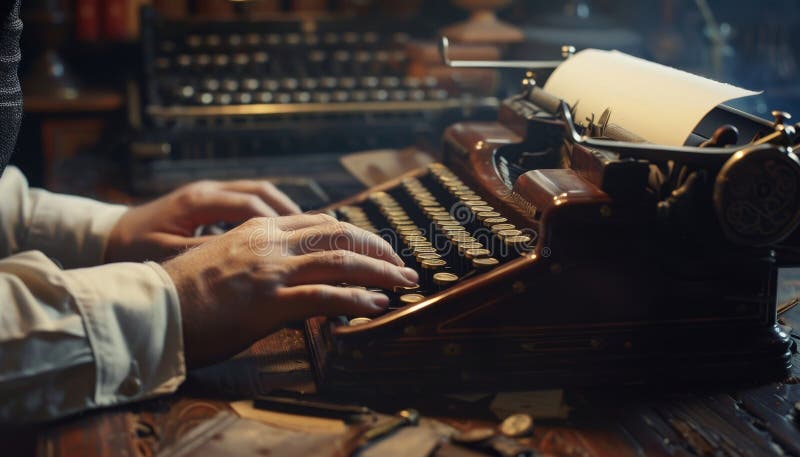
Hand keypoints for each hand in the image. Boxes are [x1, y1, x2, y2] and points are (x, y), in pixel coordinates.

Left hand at [105, 179, 300, 262]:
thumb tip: (250, 273)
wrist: (104, 239)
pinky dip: (266, 215)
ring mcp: (206, 193)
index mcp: (199, 202)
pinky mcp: (204, 201)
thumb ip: (209, 260)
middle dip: (293, 213)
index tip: (308, 241)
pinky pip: (245, 201)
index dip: (283, 222)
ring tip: (308, 233)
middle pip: (261, 192)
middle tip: (320, 234)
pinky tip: (279, 236)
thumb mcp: (170, 259)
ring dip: (283, 212)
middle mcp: (207, 191)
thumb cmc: (133, 253)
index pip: (252, 205)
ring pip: (256, 194)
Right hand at [160, 214, 417, 367]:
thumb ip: (259, 259)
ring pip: (341, 260)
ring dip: (380, 271)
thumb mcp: (225, 261)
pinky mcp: (269, 301)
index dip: (355, 233)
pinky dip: (358, 300)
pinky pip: (327, 297)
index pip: (320, 221)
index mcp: (258, 229)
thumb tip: (287, 274)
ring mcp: (271, 270)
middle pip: (339, 233)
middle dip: (377, 247)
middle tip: (401, 263)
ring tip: (404, 283)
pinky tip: (377, 306)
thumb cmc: (183, 292)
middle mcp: (269, 242)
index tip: (375, 247)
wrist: (149, 308)